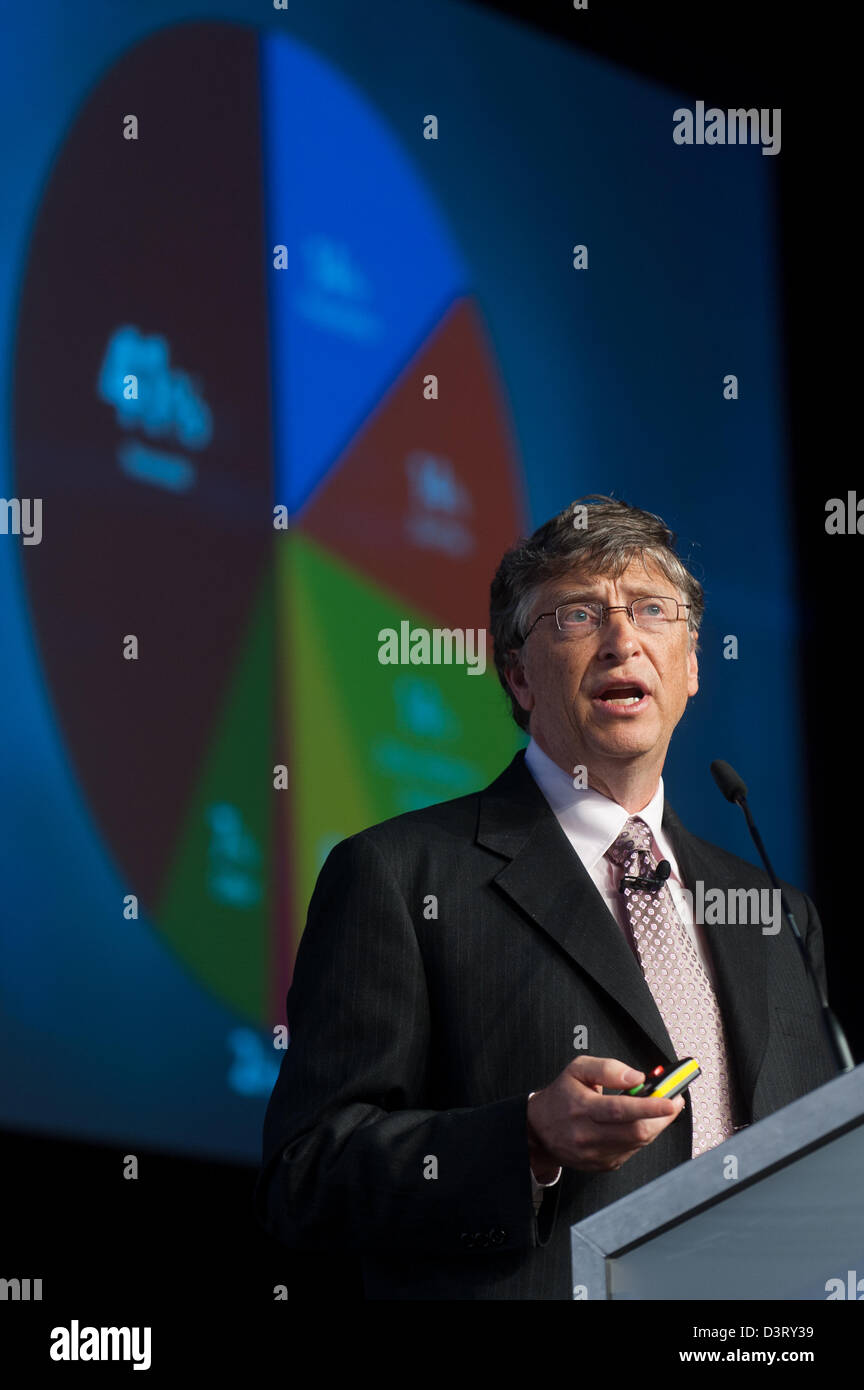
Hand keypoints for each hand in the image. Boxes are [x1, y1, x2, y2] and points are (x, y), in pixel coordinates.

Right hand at [526, 1055, 684, 1174]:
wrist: (538, 1130)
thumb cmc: (560, 1097)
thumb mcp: (577, 1069)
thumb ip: (607, 1068)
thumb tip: (636, 1077)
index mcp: (582, 1108)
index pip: (620, 1109)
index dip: (649, 1106)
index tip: (670, 1101)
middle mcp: (588, 1135)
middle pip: (635, 1131)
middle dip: (661, 1117)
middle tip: (672, 1101)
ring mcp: (596, 1154)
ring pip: (637, 1143)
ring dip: (654, 1126)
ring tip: (658, 1110)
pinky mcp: (603, 1165)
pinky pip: (632, 1152)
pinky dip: (640, 1137)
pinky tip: (637, 1124)